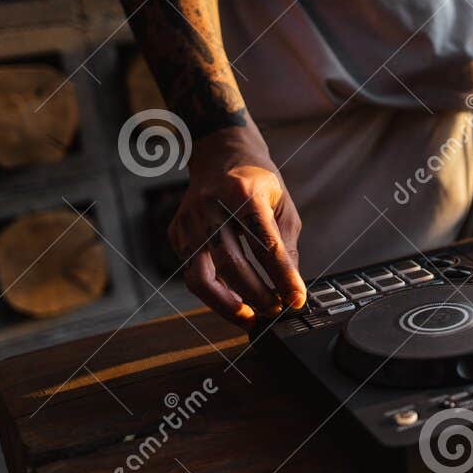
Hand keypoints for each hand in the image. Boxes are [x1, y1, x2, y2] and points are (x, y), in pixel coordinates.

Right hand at [167, 129, 304, 326]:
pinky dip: (213, 292)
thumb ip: (286, 245)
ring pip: (200, 277)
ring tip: (249, 317)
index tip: (296, 300)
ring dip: (226, 305)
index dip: (283, 278)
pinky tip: (233, 298)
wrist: (219, 155)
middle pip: (231, 264)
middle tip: (274, 310)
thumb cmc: (256, 181)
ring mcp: (189, 221)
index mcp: (244, 195)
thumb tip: (291, 286)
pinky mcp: (176, 232)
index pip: (265, 246)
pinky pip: (192, 272)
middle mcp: (211, 208)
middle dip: (257, 295)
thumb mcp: (281, 204)